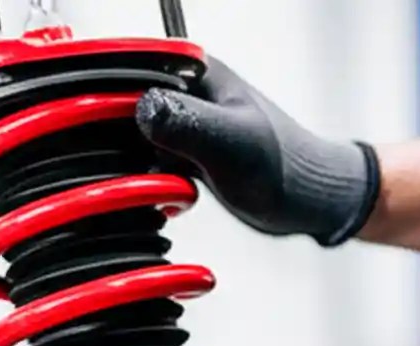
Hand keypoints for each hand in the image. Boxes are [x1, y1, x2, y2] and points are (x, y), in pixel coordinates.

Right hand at [137, 58, 380, 246]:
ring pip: (131, 137)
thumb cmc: (285, 167)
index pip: (128, 69)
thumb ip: (187, 123)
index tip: (119, 138)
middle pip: (121, 105)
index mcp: (195, 71)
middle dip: (122, 142)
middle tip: (153, 168)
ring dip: (135, 166)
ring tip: (169, 185)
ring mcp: (183, 122)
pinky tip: (171, 199)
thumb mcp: (232, 144)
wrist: (309, 202)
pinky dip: (150, 182)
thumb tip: (143, 107)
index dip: (110, 101)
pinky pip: (148, 161)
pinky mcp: (184, 151)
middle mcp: (185, 91)